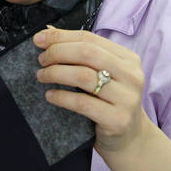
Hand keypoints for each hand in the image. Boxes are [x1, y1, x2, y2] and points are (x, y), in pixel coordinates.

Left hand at [33, 28, 146, 155]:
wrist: (130, 140)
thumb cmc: (110, 104)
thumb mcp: (102, 76)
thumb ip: (81, 54)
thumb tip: (48, 31)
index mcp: (128, 59)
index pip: (90, 39)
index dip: (62, 37)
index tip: (39, 39)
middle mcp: (131, 75)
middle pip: (87, 53)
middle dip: (58, 52)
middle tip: (41, 60)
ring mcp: (127, 98)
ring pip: (83, 76)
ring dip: (56, 73)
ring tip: (41, 76)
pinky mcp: (117, 119)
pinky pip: (82, 103)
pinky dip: (62, 97)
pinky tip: (50, 95)